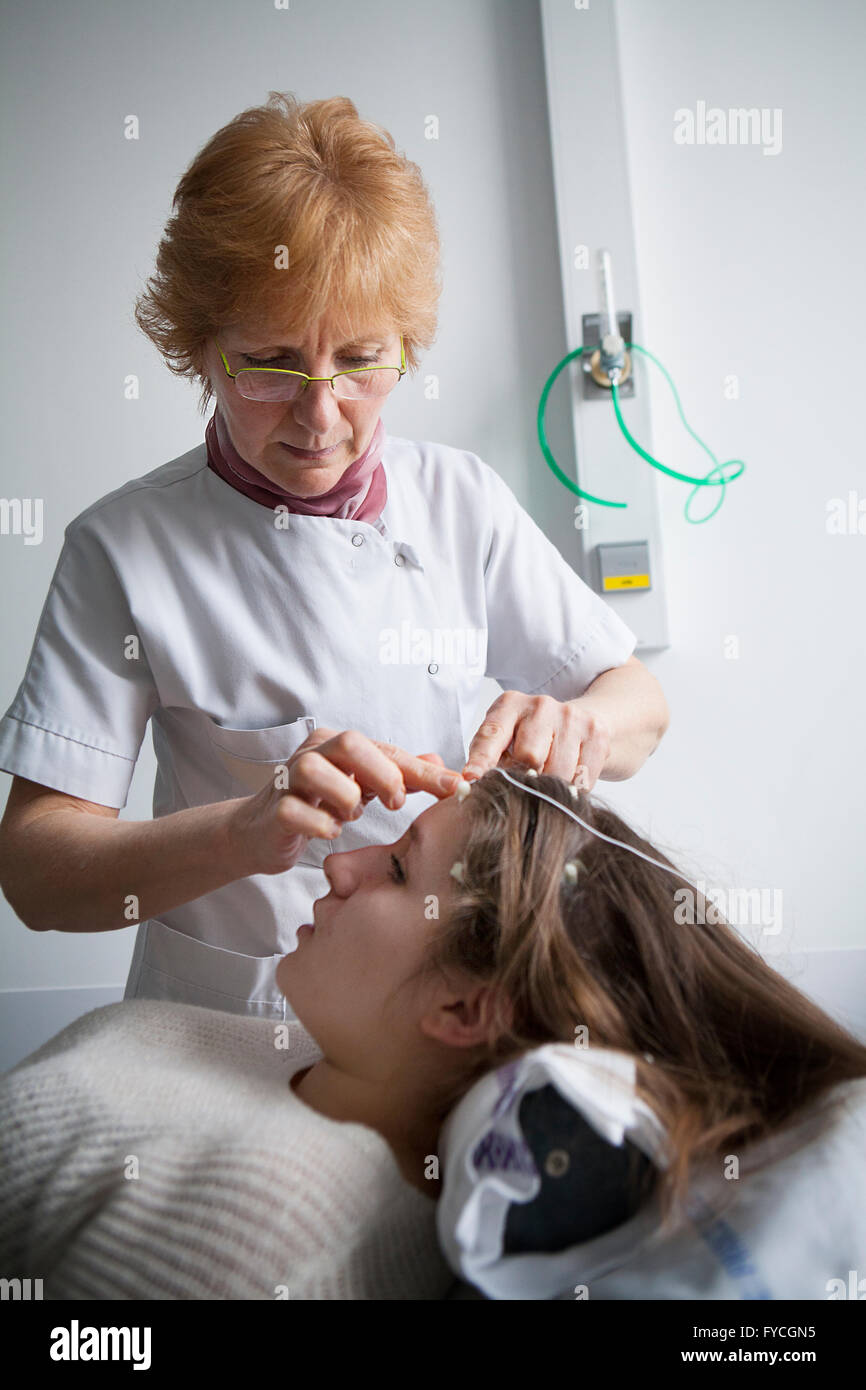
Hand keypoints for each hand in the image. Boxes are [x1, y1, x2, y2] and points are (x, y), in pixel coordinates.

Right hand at [231, 727, 462, 875]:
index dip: (421, 770)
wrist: (261, 832)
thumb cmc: (316, 804)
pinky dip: (319, 824)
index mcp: (336, 744)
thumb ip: (398, 774)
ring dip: (345, 798)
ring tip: (351, 815)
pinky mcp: (274, 811)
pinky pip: (295, 811)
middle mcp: (312, 754)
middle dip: (382, 773)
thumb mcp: (362, 786)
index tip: (454, 787)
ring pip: (315, 770)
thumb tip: (439, 763)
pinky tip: (330, 830)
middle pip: (350, 743)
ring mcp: (288, 780)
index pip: (386, 749)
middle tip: (396, 801)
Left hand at [461, 692, 610, 790]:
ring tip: (547, 779)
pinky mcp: (597, 734)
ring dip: (551, 787)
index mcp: (509, 705)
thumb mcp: (504, 740)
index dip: (481, 760)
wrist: (583, 719)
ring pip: (557, 773)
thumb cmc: (533, 736)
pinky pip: (582, 779)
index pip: (491, 735)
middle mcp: (540, 705)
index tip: (472, 779)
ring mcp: (571, 717)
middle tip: (526, 782)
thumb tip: (470, 784)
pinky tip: (569, 776)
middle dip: (525, 778)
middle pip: (529, 757)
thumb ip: (487, 759)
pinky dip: (574, 788)